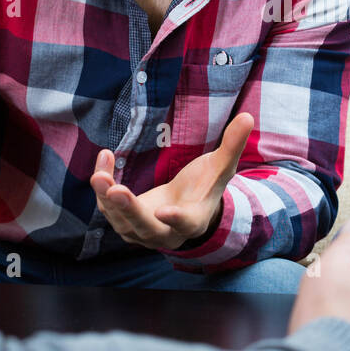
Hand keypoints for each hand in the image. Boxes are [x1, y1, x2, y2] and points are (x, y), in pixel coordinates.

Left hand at [91, 112, 254, 250]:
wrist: (186, 207)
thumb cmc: (204, 186)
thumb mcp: (220, 166)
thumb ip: (231, 145)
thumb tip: (248, 116)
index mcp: (193, 221)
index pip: (185, 223)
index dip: (176, 219)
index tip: (165, 212)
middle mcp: (165, 233)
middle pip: (145, 226)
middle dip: (129, 209)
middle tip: (115, 190)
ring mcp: (141, 231)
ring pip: (120, 219)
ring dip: (107, 196)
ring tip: (100, 171)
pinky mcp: (124, 221)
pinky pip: (108, 207)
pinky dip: (103, 186)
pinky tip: (103, 159)